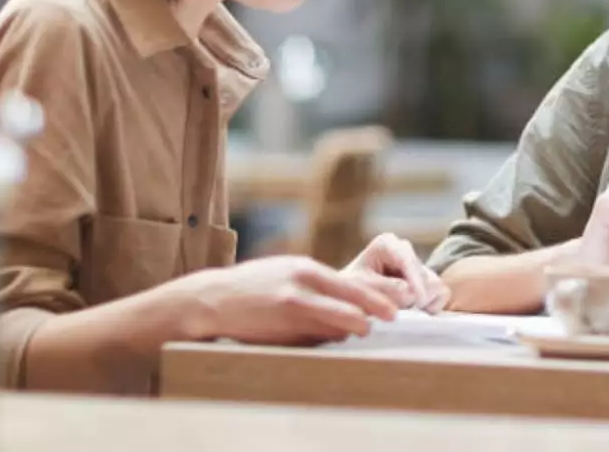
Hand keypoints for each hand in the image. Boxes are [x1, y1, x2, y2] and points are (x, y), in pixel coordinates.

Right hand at [177, 255, 413, 344]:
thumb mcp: (286, 273)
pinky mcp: (280, 324)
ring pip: (334, 322)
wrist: (212, 300)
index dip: (375, 298)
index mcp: (305, 269)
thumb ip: (315, 285)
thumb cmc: (253, 288)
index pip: (349, 284)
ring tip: (363, 331)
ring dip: (350, 329)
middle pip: (349, 301)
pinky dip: (326, 338)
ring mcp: (291, 304)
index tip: (395, 308)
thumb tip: (349, 305)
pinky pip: (314, 336)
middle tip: (393, 319)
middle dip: (373, 312)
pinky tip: (331, 339)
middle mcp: (302, 283)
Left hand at [345, 232, 450, 313]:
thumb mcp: (361, 288)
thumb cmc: (352, 292)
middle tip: (400, 313)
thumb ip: (385, 289)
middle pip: (423, 276)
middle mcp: (406, 249)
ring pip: (435, 286)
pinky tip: (411, 310)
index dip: (414, 280)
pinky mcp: (429, 280)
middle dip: (415, 297)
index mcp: (387, 244)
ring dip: (421, 303)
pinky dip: (430, 306)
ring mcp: (419, 264)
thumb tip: (411, 293)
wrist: (352, 301)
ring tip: (401, 311)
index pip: (407, 260)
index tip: (417, 299)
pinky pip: (442, 293)